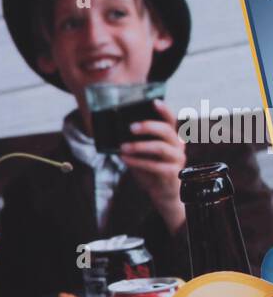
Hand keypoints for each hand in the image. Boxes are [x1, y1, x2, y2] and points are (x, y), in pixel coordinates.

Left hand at [118, 100, 186, 232]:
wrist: (163, 193)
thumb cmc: (152, 170)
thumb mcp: (143, 154)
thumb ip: (137, 142)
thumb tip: (118, 133)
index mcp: (171, 137)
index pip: (170, 120)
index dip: (164, 110)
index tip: (154, 102)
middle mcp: (177, 146)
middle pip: (166, 131)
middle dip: (148, 127)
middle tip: (130, 127)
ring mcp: (176, 160)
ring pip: (160, 148)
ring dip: (139, 146)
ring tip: (123, 147)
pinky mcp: (172, 173)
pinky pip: (154, 165)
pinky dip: (137, 161)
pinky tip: (125, 159)